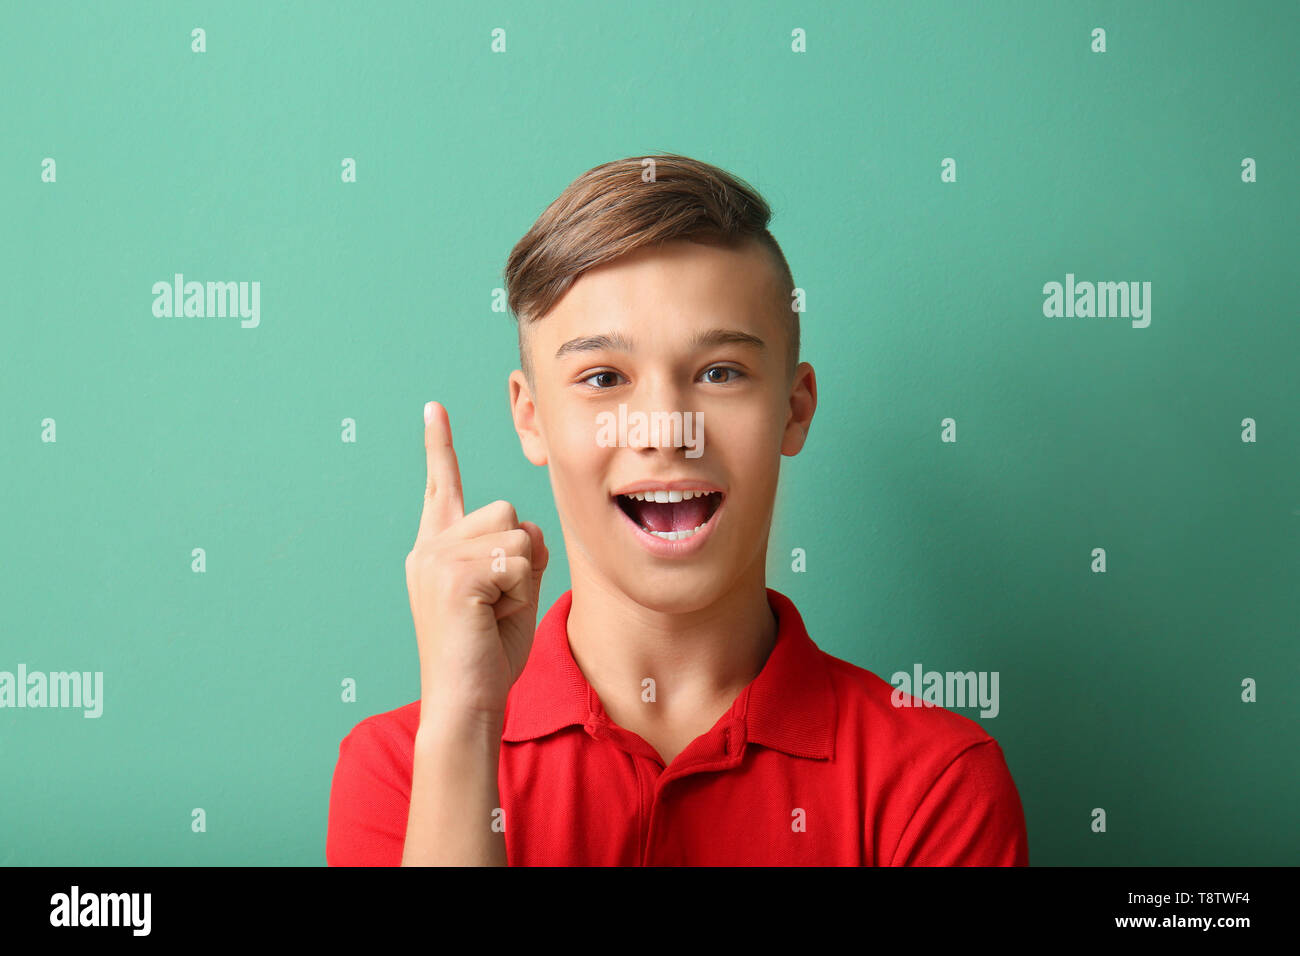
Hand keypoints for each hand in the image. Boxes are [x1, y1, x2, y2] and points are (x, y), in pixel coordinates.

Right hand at [404, 401, 547, 723]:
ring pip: (518, 533)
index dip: (440, 446)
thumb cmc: (489, 657)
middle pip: (507, 511)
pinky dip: (519, 593)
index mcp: (437, 550)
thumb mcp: (512, 594)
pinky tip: (491, 619)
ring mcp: (436, 558)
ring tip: (493, 613)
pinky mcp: (454, 573)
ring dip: (523, 577)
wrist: (466, 703)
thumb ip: (519, 554)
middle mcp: (429, 547)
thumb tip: (528, 530)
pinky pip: (519, 560)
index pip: (443, 486)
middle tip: (496, 607)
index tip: (434, 408)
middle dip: (522, 558)